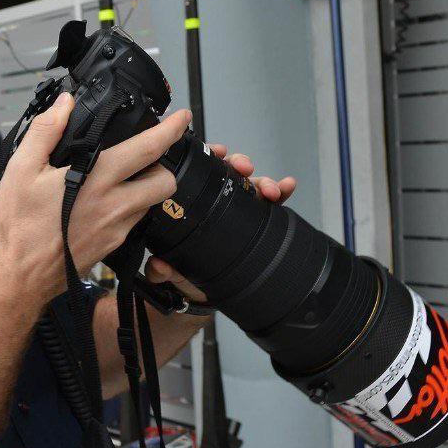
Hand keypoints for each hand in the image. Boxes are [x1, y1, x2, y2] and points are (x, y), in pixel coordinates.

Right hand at [0, 94, 189, 305]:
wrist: (16, 277)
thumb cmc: (16, 227)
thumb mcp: (20, 170)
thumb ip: (46, 131)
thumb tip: (63, 105)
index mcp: (97, 181)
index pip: (148, 150)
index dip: (171, 130)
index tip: (181, 118)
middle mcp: (114, 206)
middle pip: (165, 182)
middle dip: (162, 165)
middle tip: (144, 157)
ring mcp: (116, 231)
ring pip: (151, 204)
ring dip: (144, 188)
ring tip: (119, 180)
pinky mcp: (112, 249)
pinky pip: (133, 223)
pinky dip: (127, 209)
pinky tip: (102, 205)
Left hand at [144, 143, 295, 303]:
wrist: (202, 295)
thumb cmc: (183, 275)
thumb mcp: (169, 272)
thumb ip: (162, 271)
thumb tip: (159, 266)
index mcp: (190, 206)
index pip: (199, 174)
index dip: (209, 157)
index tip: (217, 152)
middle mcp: (214, 204)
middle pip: (228, 173)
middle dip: (239, 164)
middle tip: (244, 167)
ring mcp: (236, 212)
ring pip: (251, 186)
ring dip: (263, 181)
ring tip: (270, 188)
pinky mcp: (256, 225)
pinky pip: (270, 206)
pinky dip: (282, 193)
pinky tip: (288, 186)